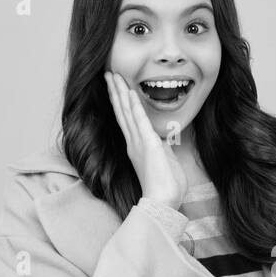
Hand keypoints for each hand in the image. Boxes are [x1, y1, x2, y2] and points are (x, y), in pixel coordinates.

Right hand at [104, 71, 186, 209]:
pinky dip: (134, 106)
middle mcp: (134, 143)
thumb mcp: (165, 163)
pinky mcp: (148, 145)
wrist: (163, 202)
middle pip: (121, 112)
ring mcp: (139, 143)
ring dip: (120, 93)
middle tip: (108, 74)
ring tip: (113, 76)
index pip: (127, 120)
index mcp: (137, 147)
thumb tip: (163, 141)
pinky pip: (139, 121)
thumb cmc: (166, 188)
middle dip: (115, 92)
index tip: (117, 88)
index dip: (121, 102)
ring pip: (126, 112)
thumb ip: (162, 150)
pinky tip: (129, 92)